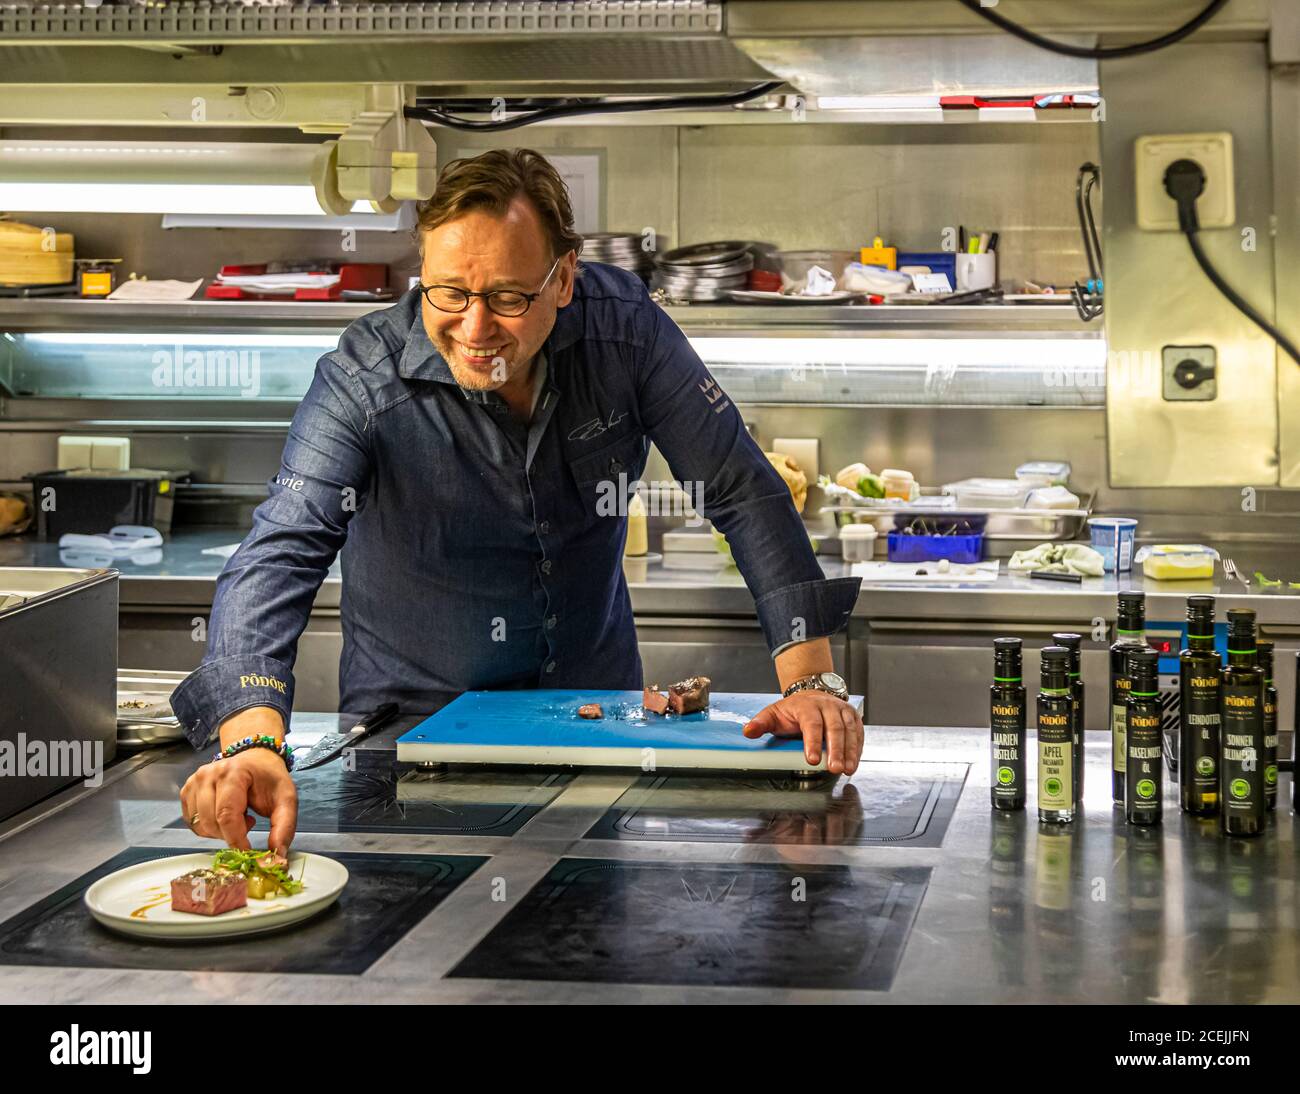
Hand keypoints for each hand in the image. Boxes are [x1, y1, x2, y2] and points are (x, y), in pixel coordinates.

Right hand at [179, 711, 296, 851]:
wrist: (255, 760)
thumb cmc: (269, 778)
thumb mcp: (286, 799)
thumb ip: (284, 827)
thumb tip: (277, 856)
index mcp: (233, 772)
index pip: (227, 814)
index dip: (236, 838)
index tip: (248, 852)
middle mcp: (208, 774)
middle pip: (211, 822)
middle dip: (231, 834)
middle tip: (249, 822)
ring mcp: (194, 782)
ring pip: (200, 825)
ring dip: (220, 831)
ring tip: (239, 816)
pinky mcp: (187, 791)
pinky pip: (193, 823)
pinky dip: (209, 827)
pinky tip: (225, 815)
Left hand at [743, 690, 862, 774]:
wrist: (811, 693)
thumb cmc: (792, 709)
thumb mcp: (773, 713)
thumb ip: (761, 723)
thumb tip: (748, 731)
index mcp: (807, 705)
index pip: (811, 724)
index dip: (813, 742)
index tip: (812, 759)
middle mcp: (827, 706)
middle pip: (834, 728)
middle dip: (835, 750)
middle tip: (834, 769)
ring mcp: (842, 710)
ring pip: (849, 731)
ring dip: (850, 751)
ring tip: (847, 769)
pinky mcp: (853, 717)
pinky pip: (858, 733)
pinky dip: (857, 749)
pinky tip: (853, 763)